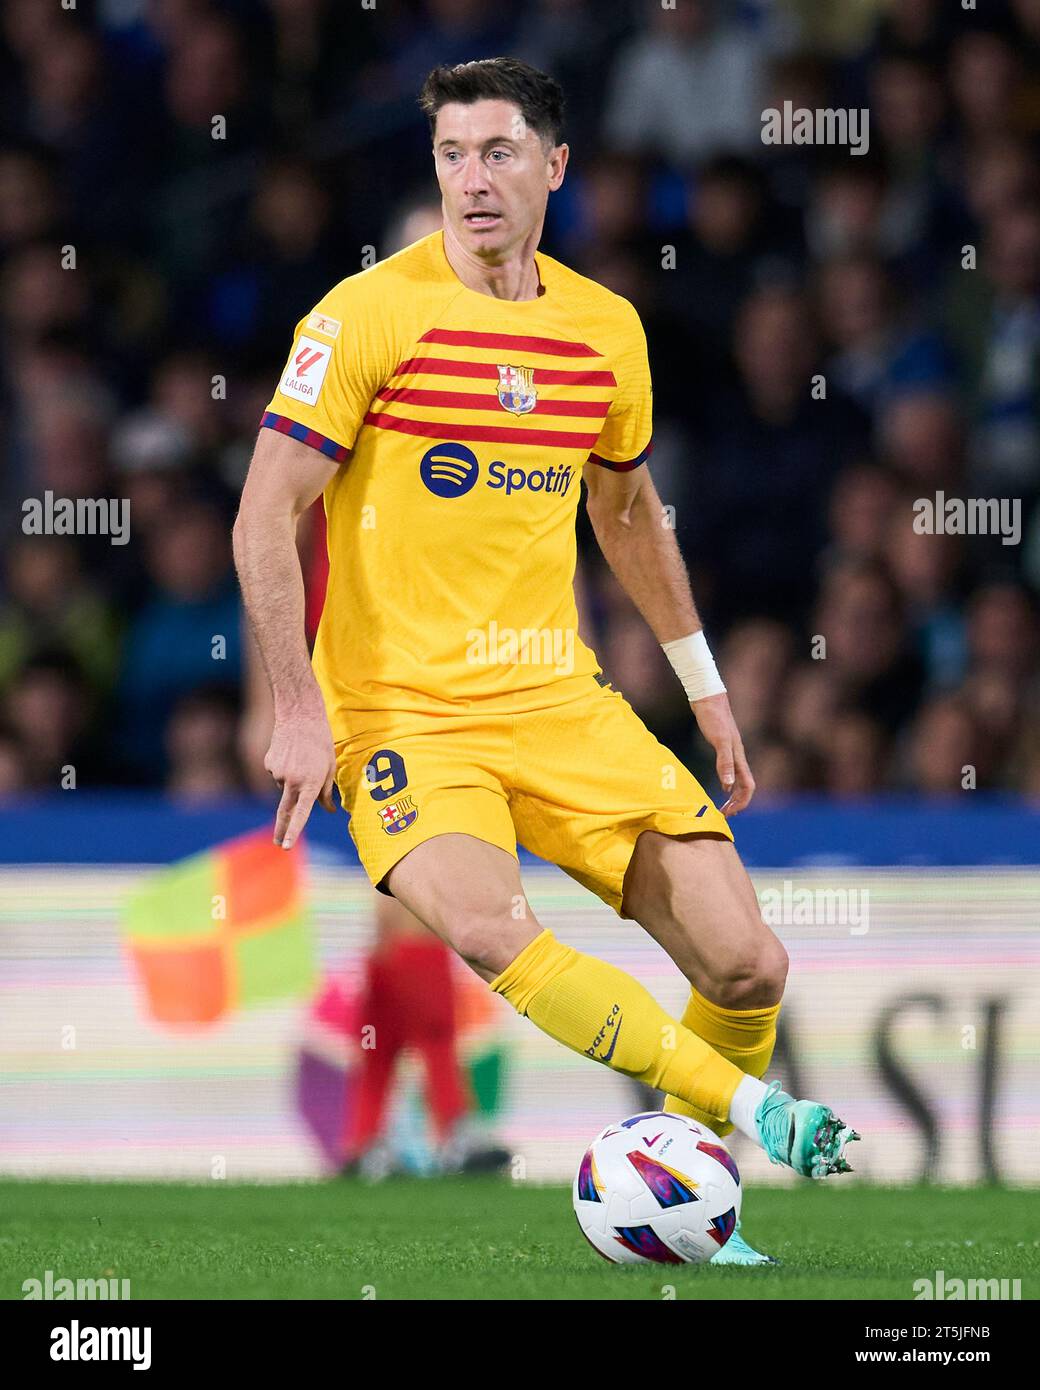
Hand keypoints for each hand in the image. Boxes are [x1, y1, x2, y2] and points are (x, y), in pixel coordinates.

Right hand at [265, 699, 337, 849]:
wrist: (299, 714)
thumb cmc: (321, 741)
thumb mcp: (331, 766)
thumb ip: (328, 791)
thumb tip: (330, 811)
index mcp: (310, 782)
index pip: (301, 813)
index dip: (293, 831)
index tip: (286, 846)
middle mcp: (292, 781)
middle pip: (284, 811)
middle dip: (282, 830)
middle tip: (280, 844)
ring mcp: (277, 773)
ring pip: (285, 787)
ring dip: (292, 781)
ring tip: (302, 759)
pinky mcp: (268, 764)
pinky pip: (276, 774)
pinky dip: (284, 769)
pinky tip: (290, 753)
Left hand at [690, 692, 754, 815]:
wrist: (707, 699)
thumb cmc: (714, 718)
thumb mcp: (719, 740)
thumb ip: (724, 762)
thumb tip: (727, 786)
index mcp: (739, 758)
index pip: (748, 786)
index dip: (741, 802)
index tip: (729, 813)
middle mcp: (738, 757)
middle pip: (745, 786)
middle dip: (737, 803)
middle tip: (724, 816)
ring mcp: (731, 752)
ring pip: (738, 780)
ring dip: (733, 796)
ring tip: (723, 807)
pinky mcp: (723, 748)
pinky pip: (730, 771)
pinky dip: (728, 783)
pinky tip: (721, 786)